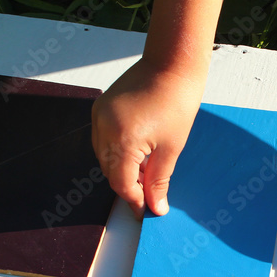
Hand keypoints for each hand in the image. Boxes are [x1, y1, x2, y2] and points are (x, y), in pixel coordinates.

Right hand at [91, 58, 202, 218]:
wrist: (172, 66)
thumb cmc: (177, 103)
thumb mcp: (171, 148)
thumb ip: (159, 180)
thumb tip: (156, 206)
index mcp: (122, 140)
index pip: (121, 183)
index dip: (133, 200)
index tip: (144, 210)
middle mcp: (103, 127)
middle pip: (109, 171)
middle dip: (128, 185)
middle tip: (148, 194)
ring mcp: (99, 115)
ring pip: (103, 156)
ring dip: (121, 168)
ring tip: (146, 171)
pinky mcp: (100, 107)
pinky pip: (102, 138)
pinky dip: (116, 151)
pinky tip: (138, 153)